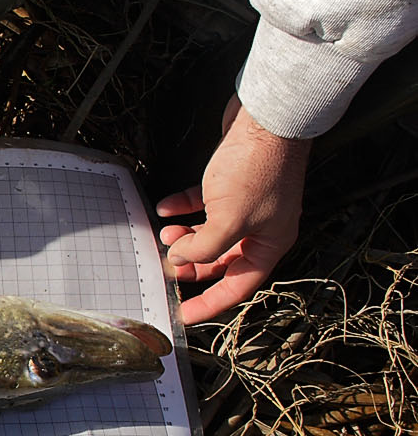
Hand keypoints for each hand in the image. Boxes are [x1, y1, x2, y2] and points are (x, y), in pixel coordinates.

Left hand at [155, 98, 310, 324]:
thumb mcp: (229, 219)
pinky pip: (202, 203)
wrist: (266, 119)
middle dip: (192, 264)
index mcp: (270, 243)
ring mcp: (247, 204)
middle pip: (222, 259)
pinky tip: (165, 207)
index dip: (211, 303)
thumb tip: (181, 260)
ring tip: (165, 233)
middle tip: (167, 266)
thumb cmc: (258, 168)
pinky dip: (182, 208)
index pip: (238, 285)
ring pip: (210, 232)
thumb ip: (205, 247)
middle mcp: (261, 227)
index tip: (186, 315)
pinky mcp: (232, 182)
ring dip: (185, 236)